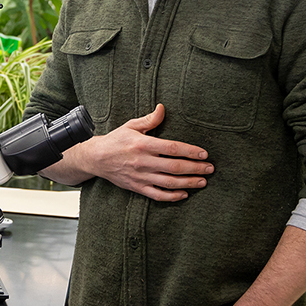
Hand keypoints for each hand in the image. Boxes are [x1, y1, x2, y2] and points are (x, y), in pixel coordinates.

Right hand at [83, 104, 212, 201]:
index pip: (172, 148)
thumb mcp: (131, 126)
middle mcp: (143, 162)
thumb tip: (163, 108)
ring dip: (189, 183)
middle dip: (195, 168)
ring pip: (169, 183)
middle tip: (210, 168)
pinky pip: (157, 195)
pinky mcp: (137, 187)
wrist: (96, 158)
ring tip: (202, 182)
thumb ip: (150, 119)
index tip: (204, 154)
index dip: (190, 151)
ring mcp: (140, 176)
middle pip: (175, 167)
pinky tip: (184, 194)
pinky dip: (172, 196)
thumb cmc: (115, 140)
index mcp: (143, 144)